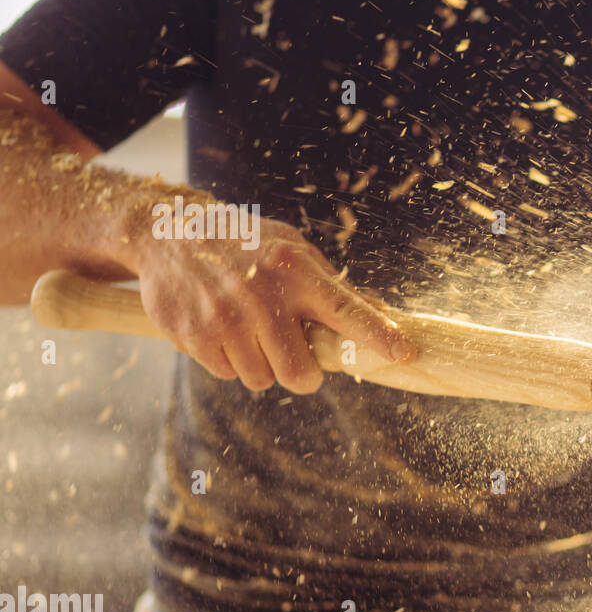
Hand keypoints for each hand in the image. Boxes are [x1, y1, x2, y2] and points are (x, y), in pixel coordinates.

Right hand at [133, 216, 413, 392]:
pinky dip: (229, 360)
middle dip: (303, 374)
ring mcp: (225, 319)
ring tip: (249, 331)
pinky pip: (227, 374)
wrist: (168, 233)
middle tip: (294, 354)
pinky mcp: (194, 336)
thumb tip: (381, 313)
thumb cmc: (245, 243)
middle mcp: (262, 296)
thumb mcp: (292, 248)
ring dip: (261, 364)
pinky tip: (221, 329)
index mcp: (294, 270)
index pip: (346, 311)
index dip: (377, 336)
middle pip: (300, 374)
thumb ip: (331, 285)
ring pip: (261, 379)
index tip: (404, 354)